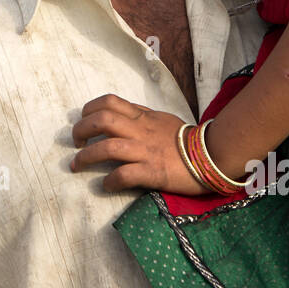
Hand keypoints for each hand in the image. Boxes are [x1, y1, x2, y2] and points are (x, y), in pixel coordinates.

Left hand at [70, 94, 206, 194]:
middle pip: (102, 120)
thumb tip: (121, 116)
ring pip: (108, 148)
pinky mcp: (153, 172)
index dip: (89, 110)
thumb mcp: (161, 119)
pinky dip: (109, 181)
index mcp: (143, 116)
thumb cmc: (186, 140)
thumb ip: (141, 117)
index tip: (83, 121)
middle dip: (81, 130)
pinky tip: (106, 185)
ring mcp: (146, 151)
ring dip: (87, 157)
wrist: (212, 155)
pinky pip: (124, 175)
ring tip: (77, 165)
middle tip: (75, 143)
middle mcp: (141, 131)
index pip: (110, 102)